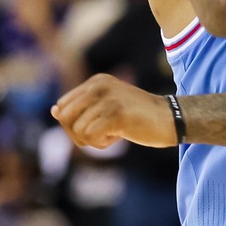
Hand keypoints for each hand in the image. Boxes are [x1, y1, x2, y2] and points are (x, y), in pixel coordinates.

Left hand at [53, 74, 176, 149]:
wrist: (171, 119)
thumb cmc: (139, 117)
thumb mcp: (107, 107)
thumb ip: (83, 109)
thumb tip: (54, 111)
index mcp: (96, 82)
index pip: (62, 107)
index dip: (72, 125)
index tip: (93, 128)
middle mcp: (99, 86)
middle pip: (64, 118)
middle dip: (77, 134)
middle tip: (99, 136)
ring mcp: (107, 99)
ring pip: (77, 130)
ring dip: (93, 140)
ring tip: (114, 134)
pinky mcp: (115, 114)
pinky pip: (89, 136)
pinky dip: (101, 143)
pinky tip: (117, 137)